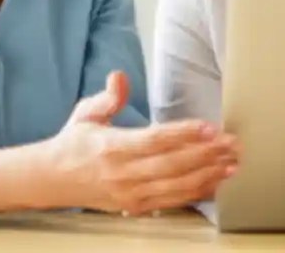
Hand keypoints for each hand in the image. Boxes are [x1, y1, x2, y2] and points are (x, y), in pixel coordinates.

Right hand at [46, 71, 239, 215]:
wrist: (52, 180)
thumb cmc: (74, 143)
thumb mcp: (86, 114)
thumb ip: (107, 97)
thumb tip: (119, 76)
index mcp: (112, 147)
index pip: (155, 140)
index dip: (184, 134)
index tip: (209, 126)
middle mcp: (123, 174)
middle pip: (172, 165)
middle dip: (207, 155)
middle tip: (232, 144)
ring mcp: (130, 194)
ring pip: (176, 186)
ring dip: (209, 175)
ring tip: (233, 164)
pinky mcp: (136, 207)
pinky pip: (172, 201)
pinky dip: (197, 193)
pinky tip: (217, 182)